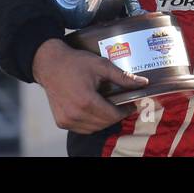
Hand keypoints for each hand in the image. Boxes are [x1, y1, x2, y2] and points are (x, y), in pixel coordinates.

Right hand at [32, 38, 148, 133]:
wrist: (49, 65)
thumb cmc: (75, 63)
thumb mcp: (101, 65)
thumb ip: (122, 77)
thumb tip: (144, 83)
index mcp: (86, 101)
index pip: (112, 115)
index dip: (125, 112)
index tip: (131, 105)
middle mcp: (75, 114)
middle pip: (104, 123)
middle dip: (116, 116)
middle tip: (123, 106)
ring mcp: (67, 120)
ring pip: (93, 128)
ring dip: (104, 121)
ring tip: (110, 108)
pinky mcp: (61, 121)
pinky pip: (82, 128)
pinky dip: (91, 123)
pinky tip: (96, 112)